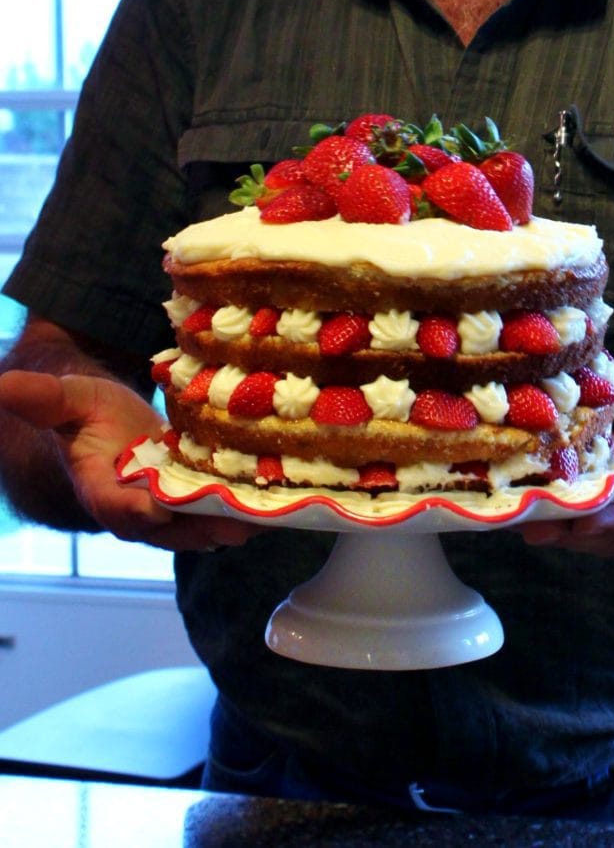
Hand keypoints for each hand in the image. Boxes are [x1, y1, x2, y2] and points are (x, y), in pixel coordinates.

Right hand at [0, 370, 252, 552]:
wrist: (109, 427)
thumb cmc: (85, 413)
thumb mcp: (66, 402)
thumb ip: (41, 399)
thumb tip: (0, 384)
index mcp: (102, 491)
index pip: (119, 509)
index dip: (140, 511)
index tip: (162, 507)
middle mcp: (139, 511)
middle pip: (172, 529)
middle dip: (205, 526)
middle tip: (241, 523)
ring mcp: (171, 510)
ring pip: (204, 524)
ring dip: (236, 521)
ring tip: (275, 515)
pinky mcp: (197, 500)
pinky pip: (223, 508)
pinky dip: (249, 505)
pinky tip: (285, 497)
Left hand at [521, 393, 613, 558]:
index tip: (584, 521)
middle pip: (611, 533)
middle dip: (569, 528)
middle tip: (530, 523)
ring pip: (589, 532)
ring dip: (552, 525)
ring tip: (512, 517)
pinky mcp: (610, 514)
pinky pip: (580, 517)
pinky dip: (551, 512)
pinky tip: (517, 505)